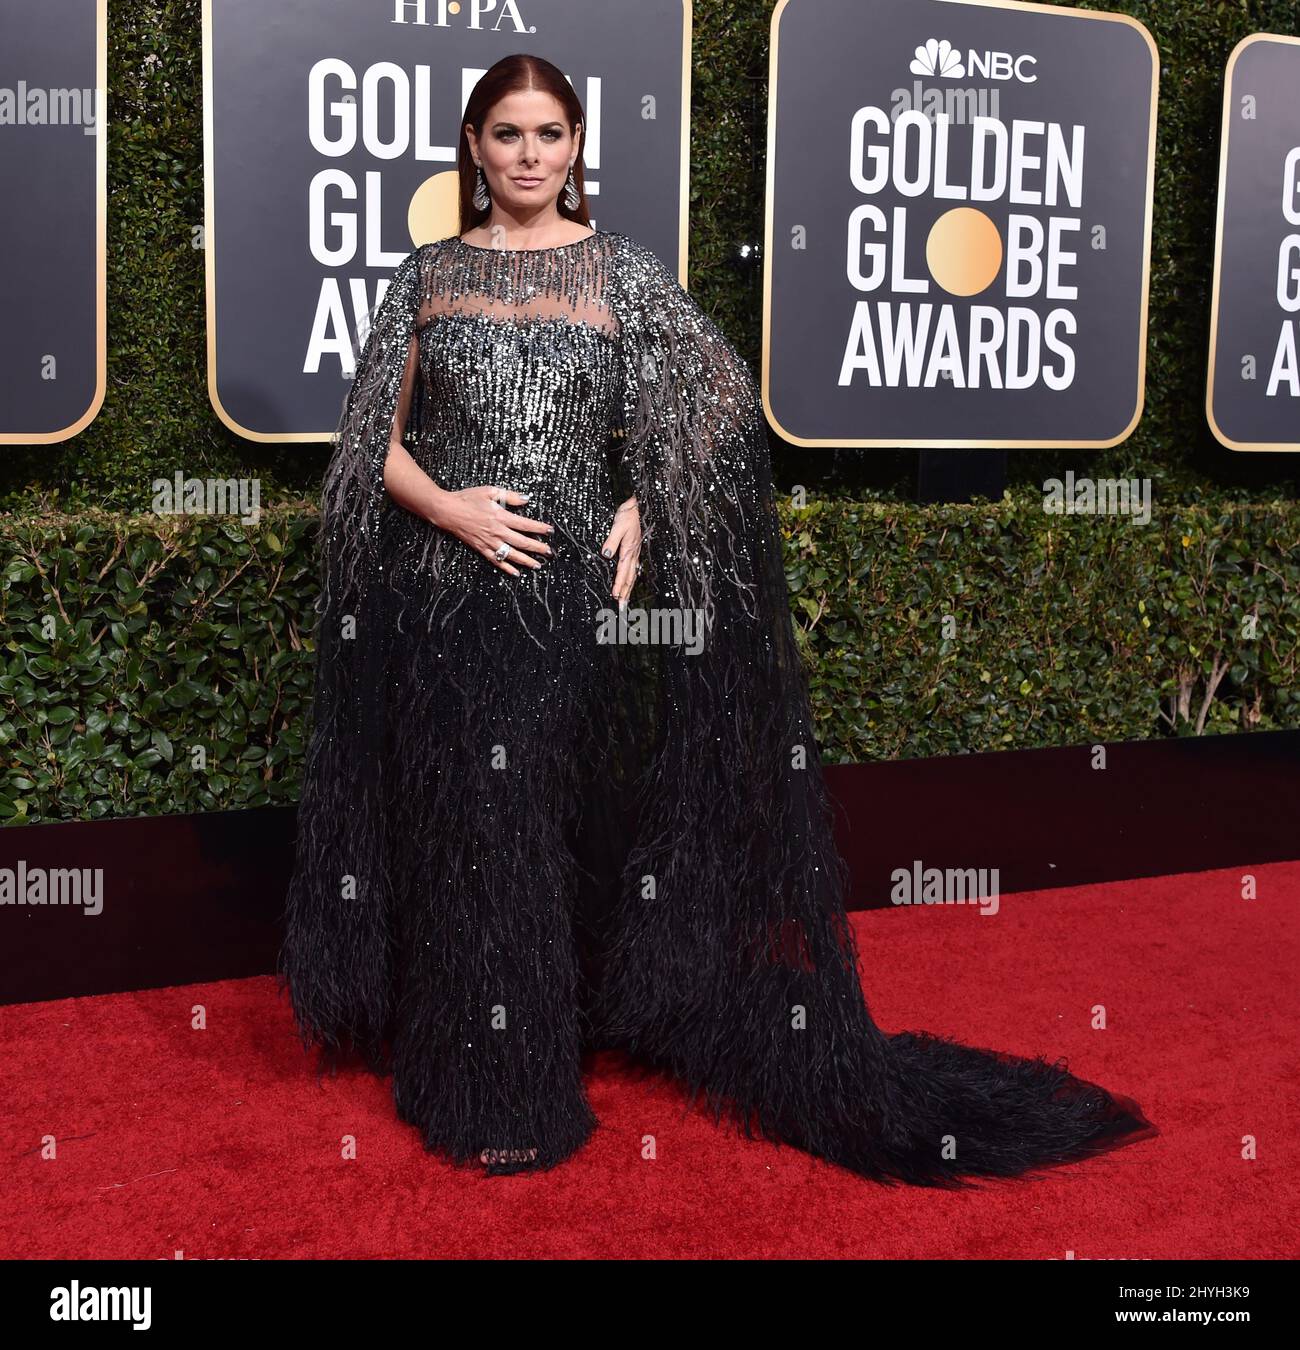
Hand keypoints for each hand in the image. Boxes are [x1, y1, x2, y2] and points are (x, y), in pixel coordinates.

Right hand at [427, 485, 553, 576]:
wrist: (447, 511)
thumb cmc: (467, 498)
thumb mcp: (489, 491)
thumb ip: (509, 495)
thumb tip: (526, 498)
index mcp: (500, 516)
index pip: (525, 524)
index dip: (539, 528)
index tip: (550, 531)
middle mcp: (497, 531)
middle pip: (522, 542)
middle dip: (537, 547)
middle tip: (550, 552)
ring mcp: (489, 542)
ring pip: (511, 554)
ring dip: (526, 561)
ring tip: (538, 565)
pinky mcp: (481, 549)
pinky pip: (496, 561)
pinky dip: (507, 568)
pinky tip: (516, 573)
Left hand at [601, 495, 640, 605]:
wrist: (638, 505)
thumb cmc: (628, 514)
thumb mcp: (618, 526)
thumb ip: (611, 541)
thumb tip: (605, 555)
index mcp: (629, 550)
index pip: (623, 572)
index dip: (619, 585)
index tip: (615, 597)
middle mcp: (633, 554)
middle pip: (630, 578)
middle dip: (626, 593)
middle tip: (622, 608)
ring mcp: (636, 552)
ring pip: (632, 575)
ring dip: (628, 588)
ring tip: (624, 600)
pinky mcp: (635, 549)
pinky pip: (634, 568)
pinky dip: (631, 578)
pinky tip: (629, 582)